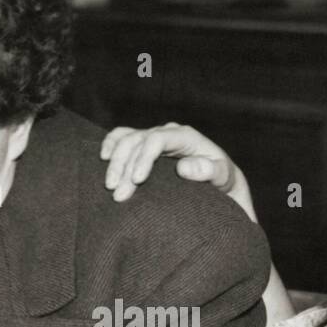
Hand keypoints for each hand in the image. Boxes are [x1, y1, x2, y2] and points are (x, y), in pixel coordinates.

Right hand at [100, 122, 255, 220]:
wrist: (218, 179)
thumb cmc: (221, 179)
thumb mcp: (223, 177)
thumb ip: (209, 171)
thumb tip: (183, 168)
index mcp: (185, 136)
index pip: (158, 139)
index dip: (143, 158)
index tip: (136, 181)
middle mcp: (168, 133)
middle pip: (138, 141)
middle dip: (124, 166)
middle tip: (118, 193)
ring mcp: (155, 137)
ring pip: (127, 140)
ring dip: (115, 162)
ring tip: (110, 186)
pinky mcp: (146, 145)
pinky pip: (123, 136)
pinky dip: (111, 144)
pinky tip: (103, 157)